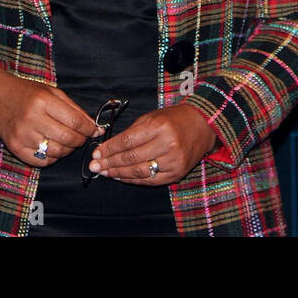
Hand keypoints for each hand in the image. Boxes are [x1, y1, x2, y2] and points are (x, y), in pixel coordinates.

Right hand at [0, 65, 99, 167]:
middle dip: (80, 140)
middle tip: (82, 137)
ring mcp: (22, 135)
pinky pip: (42, 162)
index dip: (89, 129)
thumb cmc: (28, 94)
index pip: (74, 121)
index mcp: (42, 101)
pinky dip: (53, 158)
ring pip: (57, 152)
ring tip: (68, 141)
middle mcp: (31, 119)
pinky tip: (53, 148)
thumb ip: (75, 109)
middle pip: (67, 139)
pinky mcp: (16, 148)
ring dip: (68, 150)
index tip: (95, 131)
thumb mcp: (53, 92)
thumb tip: (95, 127)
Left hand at [89, 104, 215, 184]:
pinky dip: (133, 180)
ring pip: (139, 172)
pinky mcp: (177, 173)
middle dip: (110, 163)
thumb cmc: (174, 119)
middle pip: (131, 158)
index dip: (110, 148)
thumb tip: (109, 147)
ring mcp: (173, 161)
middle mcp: (168, 144)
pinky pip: (150, 180)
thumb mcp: (152, 117)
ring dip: (119, 173)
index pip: (128, 140)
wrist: (203, 126)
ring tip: (105, 172)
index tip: (96, 153)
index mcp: (159, 126)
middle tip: (95, 166)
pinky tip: (121, 177)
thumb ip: (132, 132)